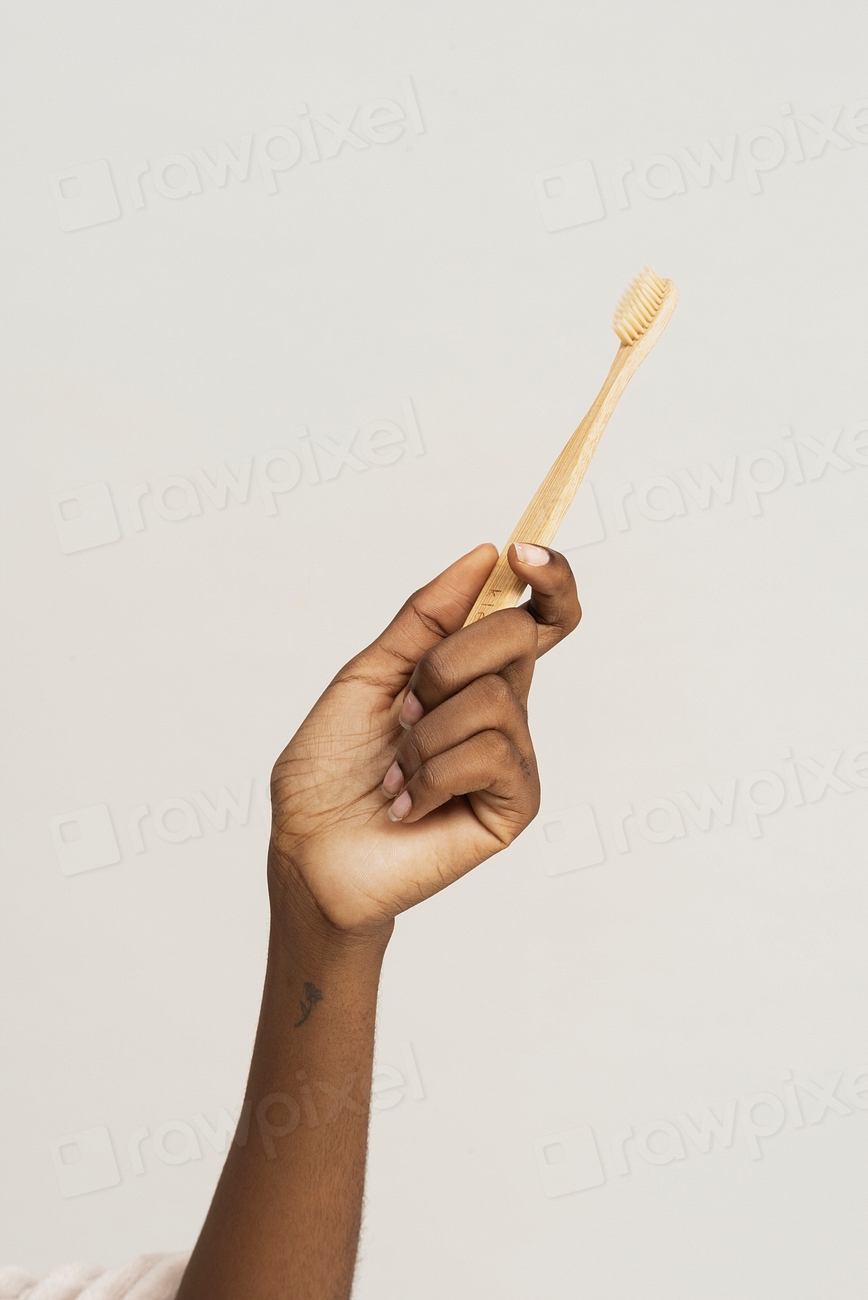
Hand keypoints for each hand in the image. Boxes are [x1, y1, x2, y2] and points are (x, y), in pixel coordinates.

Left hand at [268, 543, 580, 938]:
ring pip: (495, 697)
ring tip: (396, 774)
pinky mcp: (515, 803)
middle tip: (403, 710)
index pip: (537, 616)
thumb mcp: (368, 676)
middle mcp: (501, 709)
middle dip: (444, 662)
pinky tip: (407, 805)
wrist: (310, 853)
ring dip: (424, 735)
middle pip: (517, 635)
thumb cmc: (330, 772)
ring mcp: (512, 757)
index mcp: (471, 674)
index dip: (549, 577)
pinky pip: (493, 753)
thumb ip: (424, 619)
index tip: (521, 552)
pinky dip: (432, 775)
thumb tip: (483, 557)